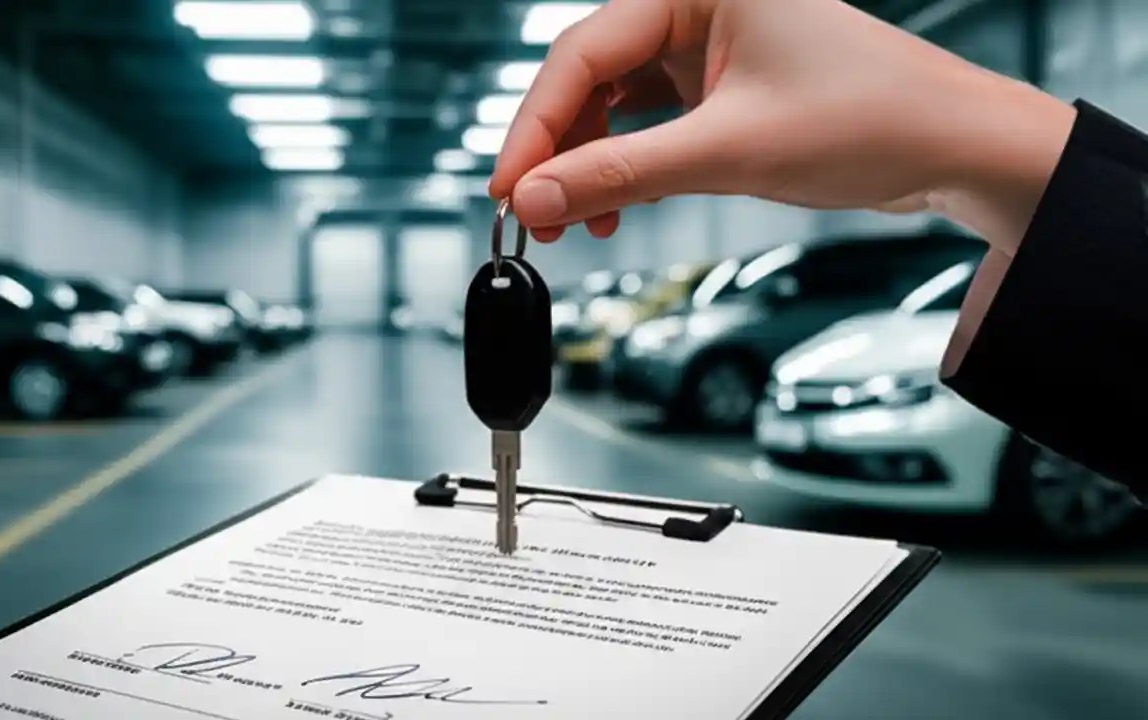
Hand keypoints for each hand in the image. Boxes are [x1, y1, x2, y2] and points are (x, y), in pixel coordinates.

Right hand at [489, 0, 1075, 253]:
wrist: (954, 146)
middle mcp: (698, 5)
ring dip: (589, 163)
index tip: (507, 191)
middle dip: (558, 149)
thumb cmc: (871, 120)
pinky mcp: (722, 82)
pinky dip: (627, 164)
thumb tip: (535, 199)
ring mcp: (711, 44)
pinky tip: (616, 205)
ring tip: (577, 222)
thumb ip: (622, 174)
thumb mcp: (731, 151)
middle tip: (533, 216)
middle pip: (589, 74)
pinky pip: (650, 120)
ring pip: (614, 101)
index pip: (583, 52)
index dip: (534, 127)